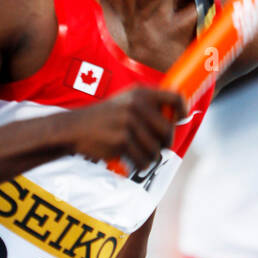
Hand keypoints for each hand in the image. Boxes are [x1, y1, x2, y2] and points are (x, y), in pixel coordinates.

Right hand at [64, 86, 184, 168]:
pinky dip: (141, 164)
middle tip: (161, 148)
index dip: (182, 110)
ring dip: (151, 157)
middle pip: (167, 129)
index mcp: (140, 93)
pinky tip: (135, 162)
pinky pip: (142, 159)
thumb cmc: (103, 118)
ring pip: (155, 148)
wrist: (75, 128)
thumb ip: (146, 105)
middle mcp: (136, 105)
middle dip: (166, 143)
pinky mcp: (122, 141)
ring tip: (143, 157)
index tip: (181, 120)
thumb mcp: (124, 101)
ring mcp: (129, 123)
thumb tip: (175, 119)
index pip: (174, 97)